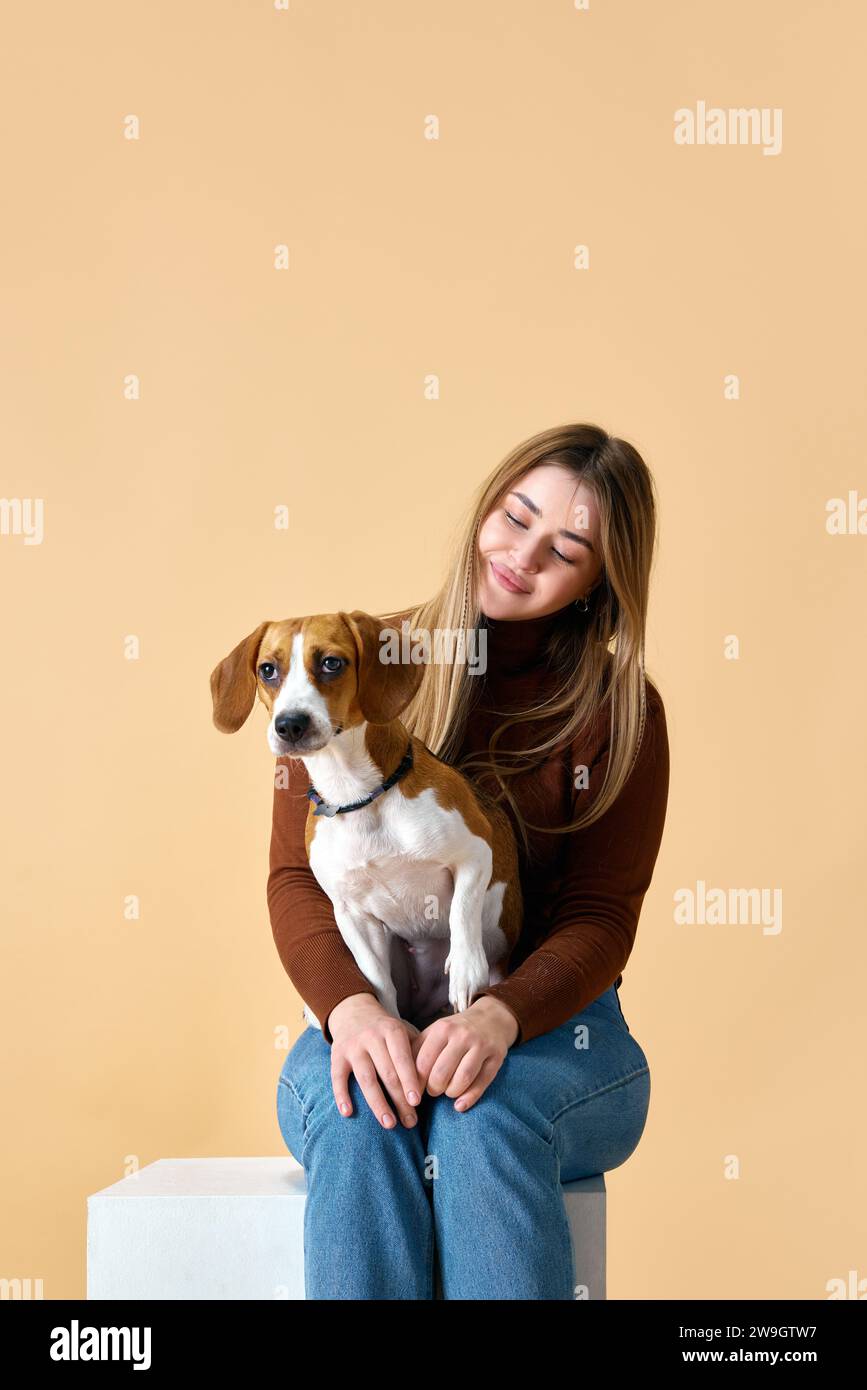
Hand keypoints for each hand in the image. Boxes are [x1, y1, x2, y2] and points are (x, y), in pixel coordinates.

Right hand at [327, 993, 423, 1129]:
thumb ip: (416, 1051)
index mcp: (392, 1030)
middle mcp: (371, 1037)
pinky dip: (341, 1095)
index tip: (417, 1102)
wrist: (353, 1011)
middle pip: (387, 1072)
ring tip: (389, 1123)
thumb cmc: (386, 1031)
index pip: (402, 1058)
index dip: (410, 1080)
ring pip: (366, 1078)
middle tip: (410, 1122)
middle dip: (399, 1099)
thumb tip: (434, 1080)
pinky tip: (348, 1113)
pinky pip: (337, 1077)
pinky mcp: (336, 1055)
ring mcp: (353, 1046)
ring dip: (378, 1103)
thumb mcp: (402, 1032)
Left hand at [410, 996, 519, 1111]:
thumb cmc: (455, 1032)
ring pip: (462, 1079)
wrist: (491, 1018)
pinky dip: (469, 1098)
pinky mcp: (496, 1057)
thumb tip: (400, 1077)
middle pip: (441, 1073)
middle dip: (433, 1089)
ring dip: (451, 1093)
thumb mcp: (435, 1032)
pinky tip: (460, 1105)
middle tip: (433, 1091)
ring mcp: (480, 1045)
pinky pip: (482, 1083)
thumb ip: (418, 1050)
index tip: (414, 1091)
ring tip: (448, 1093)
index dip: (416, 1082)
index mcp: (442, 1028)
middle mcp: (461, 1035)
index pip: (423, 1062)